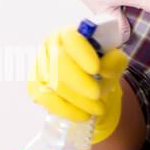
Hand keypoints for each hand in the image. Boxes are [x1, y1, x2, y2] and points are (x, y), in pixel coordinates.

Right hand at [27, 25, 129, 143]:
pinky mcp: (35, 87)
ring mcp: (39, 67)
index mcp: (69, 34)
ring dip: (78, 99)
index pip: (71, 37)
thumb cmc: (100, 65)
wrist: (87, 81)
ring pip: (53, 84)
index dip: (82, 52)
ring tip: (99, 108)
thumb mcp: (114, 60)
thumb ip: (114, 60)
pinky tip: (84, 115)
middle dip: (79, 81)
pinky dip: (67, 110)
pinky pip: (47, 100)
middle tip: (97, 94)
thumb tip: (104, 69)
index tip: (96, 69)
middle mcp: (50, 47)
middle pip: (58, 62)